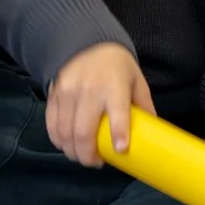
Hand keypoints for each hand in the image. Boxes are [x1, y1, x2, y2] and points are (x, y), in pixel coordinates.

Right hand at [48, 42, 153, 166]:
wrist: (86, 41)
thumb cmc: (116, 66)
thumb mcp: (136, 81)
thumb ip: (144, 106)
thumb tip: (153, 136)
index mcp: (115, 86)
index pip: (117, 111)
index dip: (119, 132)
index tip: (121, 150)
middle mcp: (89, 90)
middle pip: (83, 131)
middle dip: (88, 155)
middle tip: (95, 162)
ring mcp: (68, 92)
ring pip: (64, 132)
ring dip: (72, 151)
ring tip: (82, 156)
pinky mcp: (54, 94)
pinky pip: (51, 124)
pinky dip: (58, 140)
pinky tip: (66, 145)